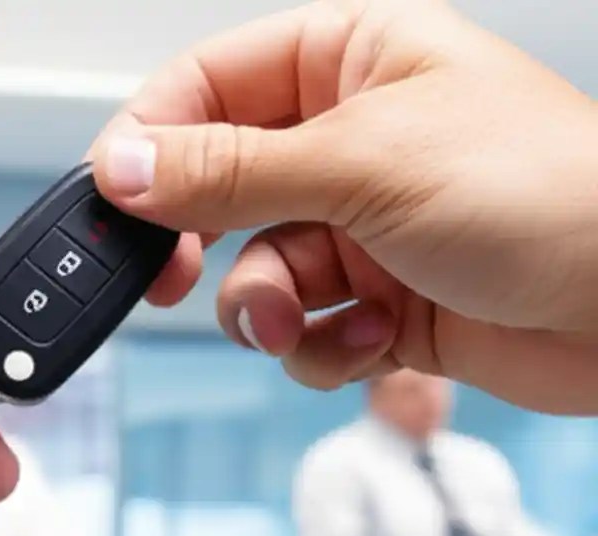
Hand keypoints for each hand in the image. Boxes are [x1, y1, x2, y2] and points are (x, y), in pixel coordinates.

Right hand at [87, 0, 597, 412]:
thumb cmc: (548, 194)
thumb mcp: (364, 164)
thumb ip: (231, 170)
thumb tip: (127, 167)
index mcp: (349, 62)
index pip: (208, 83)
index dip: (154, 138)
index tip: (116, 194)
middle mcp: (347, 138)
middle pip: (218, 183)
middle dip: (203, 240)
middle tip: (173, 275)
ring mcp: (361, 222)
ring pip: (255, 268)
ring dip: (269, 307)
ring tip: (305, 319)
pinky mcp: (379, 298)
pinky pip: (303, 325)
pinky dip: (323, 344)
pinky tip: (373, 340)